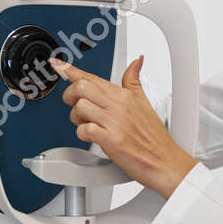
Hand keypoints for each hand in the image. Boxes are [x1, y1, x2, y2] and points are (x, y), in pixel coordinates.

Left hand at [53, 54, 197, 197]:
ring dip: (76, 117)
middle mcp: (118, 106)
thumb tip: (136, 61)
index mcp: (124, 95)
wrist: (165, 162)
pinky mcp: (111, 140)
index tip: (57, 65)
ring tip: (85, 124)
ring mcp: (114, 122)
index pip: (92, 77)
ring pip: (80, 107)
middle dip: (70, 96)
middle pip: (82, 87)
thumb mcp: (145, 102)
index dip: (70, 70)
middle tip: (74, 106)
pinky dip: (82, 134)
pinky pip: (85, 129)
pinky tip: (91, 137)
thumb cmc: (155, 138)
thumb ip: (134, 81)